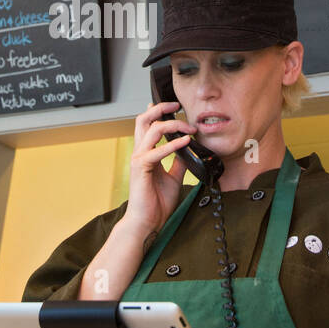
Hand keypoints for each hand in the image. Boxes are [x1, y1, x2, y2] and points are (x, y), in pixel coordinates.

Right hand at [123, 101, 198, 236]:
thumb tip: (189, 150)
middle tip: (177, 105)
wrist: (147, 222)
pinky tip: (186, 141)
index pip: (147, 125)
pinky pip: (157, 151)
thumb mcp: (173, 177)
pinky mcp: (141, 169)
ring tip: (189, 127)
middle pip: (143, 120)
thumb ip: (178, 162)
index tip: (176, 107)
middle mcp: (140, 153)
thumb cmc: (156, 202)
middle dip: (160, 108)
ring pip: (151, 130)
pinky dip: (173, 144)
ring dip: (172, 125)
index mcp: (146, 153)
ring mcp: (139, 159)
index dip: (158, 112)